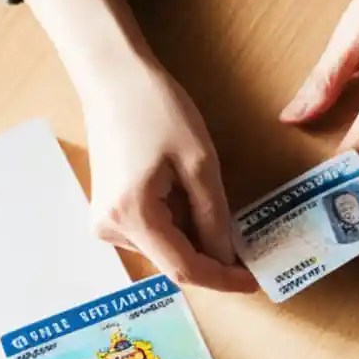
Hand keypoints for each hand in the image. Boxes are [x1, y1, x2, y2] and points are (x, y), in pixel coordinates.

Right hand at [80, 65, 256, 292]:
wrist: (111, 76)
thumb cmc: (155, 109)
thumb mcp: (199, 163)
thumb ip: (214, 217)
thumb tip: (226, 258)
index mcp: (132, 218)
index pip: (185, 269)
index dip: (223, 280)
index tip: (254, 282)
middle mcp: (110, 229)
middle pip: (173, 262)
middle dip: (211, 255)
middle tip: (245, 241)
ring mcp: (104, 223)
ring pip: (165, 248)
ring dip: (194, 235)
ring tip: (200, 190)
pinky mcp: (107, 212)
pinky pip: (152, 232)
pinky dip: (178, 223)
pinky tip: (183, 191)